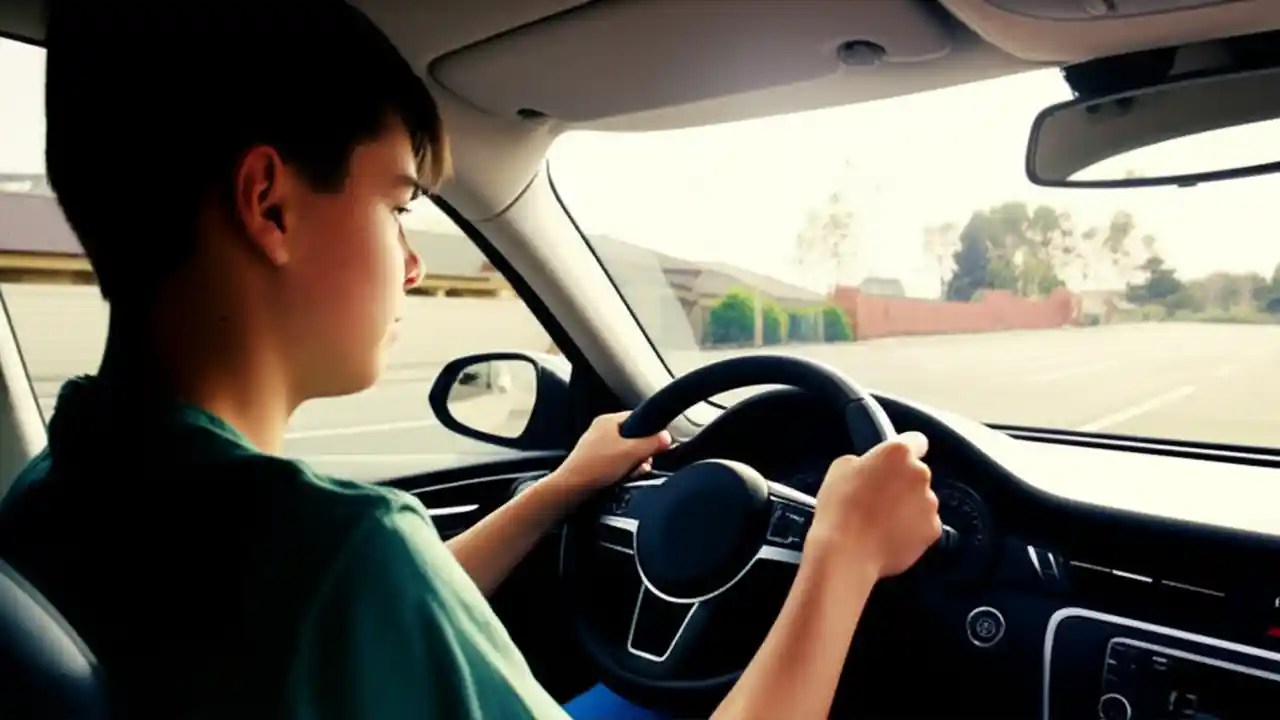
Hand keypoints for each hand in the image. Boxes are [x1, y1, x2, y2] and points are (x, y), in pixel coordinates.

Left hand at [555, 411, 671, 494]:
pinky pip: (615, 463)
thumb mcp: (632, 453)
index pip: (638, 417)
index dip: (651, 431)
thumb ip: (652, 443)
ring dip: (633, 463)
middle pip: (633, 437)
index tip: (658, 444)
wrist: (570, 489)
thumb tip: (667, 437)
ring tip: (632, 473)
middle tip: (644, 463)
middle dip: (642, 452)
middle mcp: (601, 430)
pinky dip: (622, 470)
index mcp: (609, 421)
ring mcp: (596, 446)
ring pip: (625, 452)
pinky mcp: (593, 462)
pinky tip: (622, 479)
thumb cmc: (596, 467)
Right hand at [806, 431, 940, 578]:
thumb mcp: (840, 468)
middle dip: (902, 483)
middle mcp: (920, 474)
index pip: (915, 440)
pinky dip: (911, 529)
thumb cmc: (840, 508)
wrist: (847, 552)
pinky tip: (889, 536)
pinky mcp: (933, 530)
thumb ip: (863, 461)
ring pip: (921, 500)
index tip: (894, 461)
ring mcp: (930, 504)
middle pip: (916, 474)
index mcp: (897, 453)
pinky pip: (923, 524)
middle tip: (877, 497)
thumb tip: (870, 469)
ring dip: (907, 506)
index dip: (903, 450)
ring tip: (880, 521)